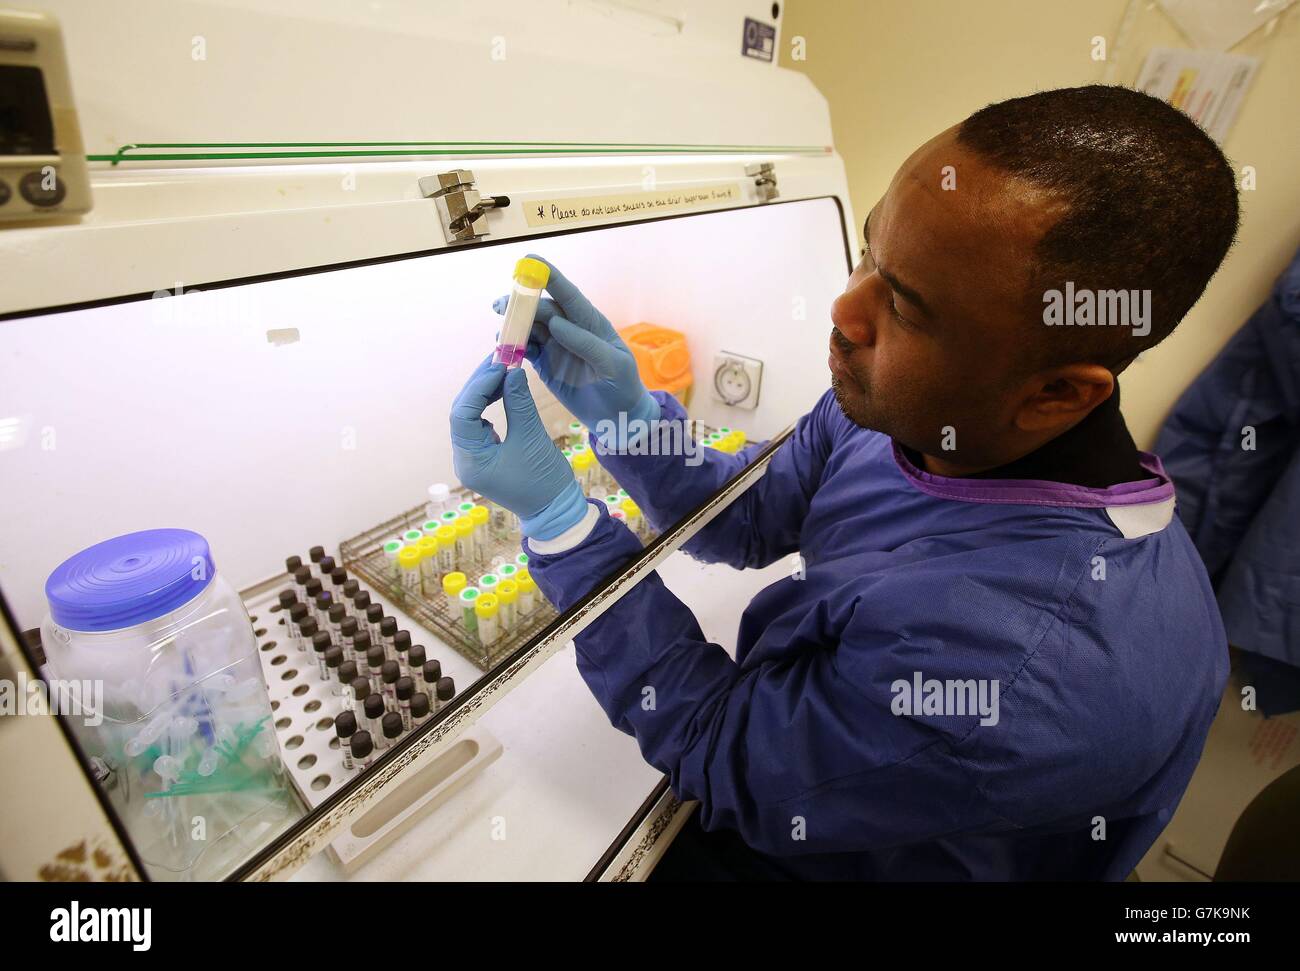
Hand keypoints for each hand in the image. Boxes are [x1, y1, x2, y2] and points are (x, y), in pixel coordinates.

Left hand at [450, 358, 588, 539]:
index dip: (478, 387)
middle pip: (462, 412)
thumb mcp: (532, 438)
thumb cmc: (545, 481)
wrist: (556, 511)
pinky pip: (480, 423)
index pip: (462, 415)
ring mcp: (473, 457)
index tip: (499, 367)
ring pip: (470, 416)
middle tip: (500, 359)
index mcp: (471, 461)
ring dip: (485, 392)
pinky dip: (490, 404)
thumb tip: (512, 371)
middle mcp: (465, 459)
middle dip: (480, 384)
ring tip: (504, 370)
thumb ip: (519, 403)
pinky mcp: (484, 454)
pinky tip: (504, 390)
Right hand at [492, 255, 659, 441]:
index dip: (549, 276)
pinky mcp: (544, 363)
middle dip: (520, 304)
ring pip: (529, 327)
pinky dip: (512, 346)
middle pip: (541, 309)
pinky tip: (504, 349)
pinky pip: (524, 349)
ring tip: (501, 333)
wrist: (619, 417)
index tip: (530, 260)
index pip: (568, 295)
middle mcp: (569, 329)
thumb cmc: (623, 386)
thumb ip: (587, 344)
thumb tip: (556, 322)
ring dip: (512, 326)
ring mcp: (555, 345)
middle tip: (502, 306)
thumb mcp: (614, 365)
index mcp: (590, 323)